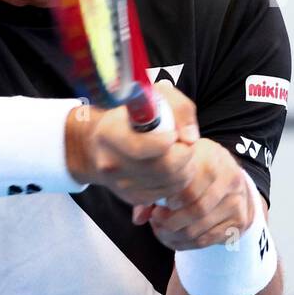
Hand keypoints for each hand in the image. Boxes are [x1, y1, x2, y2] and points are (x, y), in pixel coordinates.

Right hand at [65, 84, 199, 207]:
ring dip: (186, 168)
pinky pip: (166, 194)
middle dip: (185, 156)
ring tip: (181, 154)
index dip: (168, 141)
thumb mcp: (152, 96)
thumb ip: (177, 108)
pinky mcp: (132, 198)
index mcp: (110, 133)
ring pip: (170, 183)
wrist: (102, 144)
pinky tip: (173, 167)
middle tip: (186, 145)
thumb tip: (190, 138)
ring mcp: (120, 184)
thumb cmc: (132, 115)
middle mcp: (111, 162)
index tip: (175, 134)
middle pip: (163, 168)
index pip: (141, 147)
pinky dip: (178, 181)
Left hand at [131, 138, 261, 250]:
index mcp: (213, 158)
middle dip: (170, 223)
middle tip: (156, 222)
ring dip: (174, 236)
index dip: (170, 203)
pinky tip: (174, 238)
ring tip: (161, 231)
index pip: (190, 188)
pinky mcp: (239, 221)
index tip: (157, 208)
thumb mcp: (178, 166)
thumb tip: (139, 218)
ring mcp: (237, 201)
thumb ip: (156, 187)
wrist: (230, 178)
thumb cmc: (196, 170)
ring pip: (199, 230)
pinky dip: (185, 244)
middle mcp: (230, 178)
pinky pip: (207, 240)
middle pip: (196, 211)